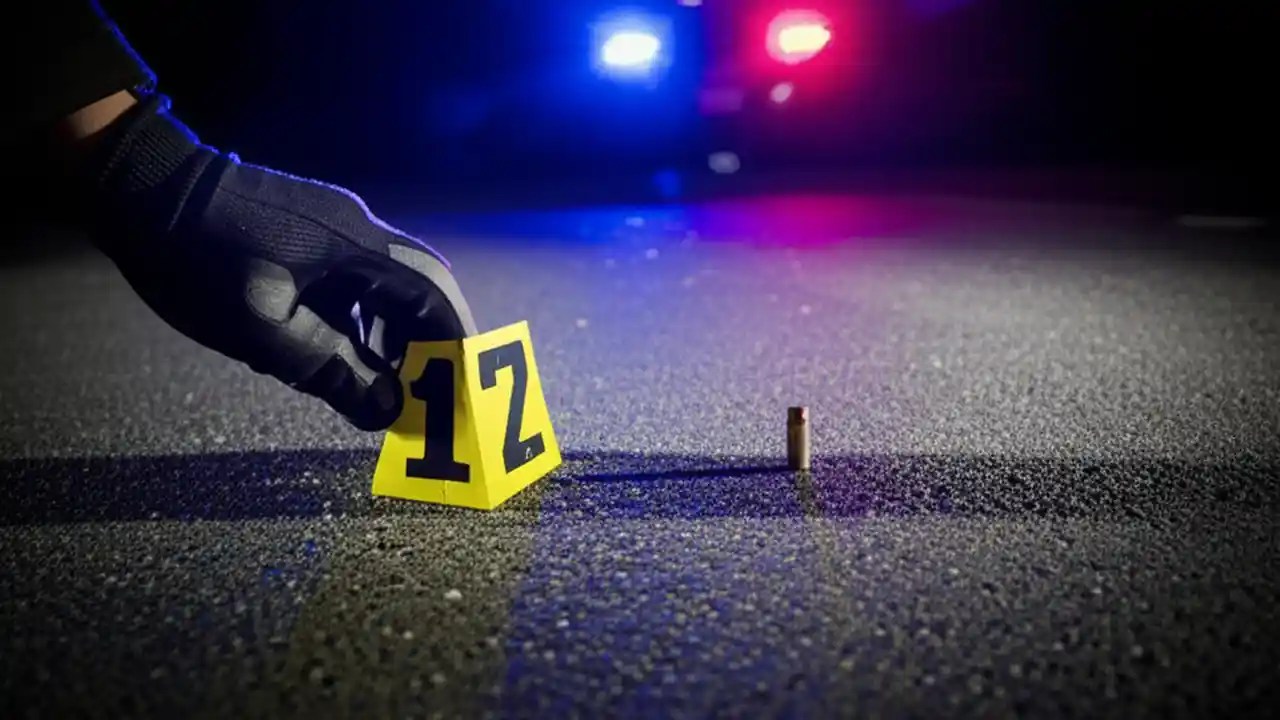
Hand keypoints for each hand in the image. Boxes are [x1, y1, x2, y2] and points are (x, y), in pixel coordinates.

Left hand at [84, 94, 476, 430]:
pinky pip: (356, 282)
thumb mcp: (262, 329)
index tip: (468, 388)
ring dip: (397, 335)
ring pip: (387, 287)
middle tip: (436, 395)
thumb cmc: (197, 259)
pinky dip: (365, 321)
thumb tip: (388, 411)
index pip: (432, 295)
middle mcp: (357, 230)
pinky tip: (350, 353)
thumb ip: (330, 370)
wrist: (140, 188)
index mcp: (356, 245)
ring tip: (394, 384)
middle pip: (420, 289)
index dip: (455, 343)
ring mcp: (333, 229)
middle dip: (432, 344)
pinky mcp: (309, 235)